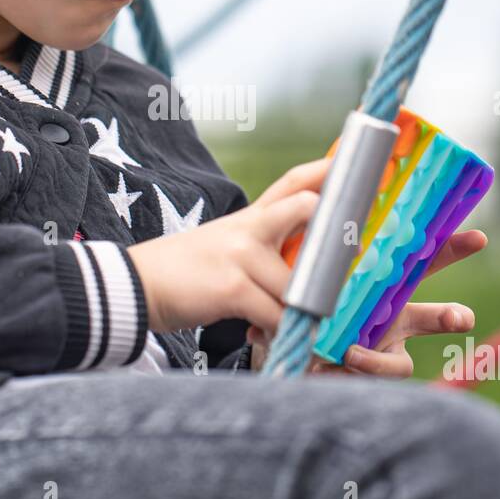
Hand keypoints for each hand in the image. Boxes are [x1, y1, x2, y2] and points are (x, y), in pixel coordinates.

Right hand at [127, 158, 331, 335]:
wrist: (135, 287)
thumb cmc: (186, 273)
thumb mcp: (226, 246)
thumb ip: (265, 249)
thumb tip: (311, 269)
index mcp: (250, 216)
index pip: (295, 182)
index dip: (328, 170)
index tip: (364, 162)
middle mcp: (249, 228)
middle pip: (305, 208)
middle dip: (334, 233)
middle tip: (349, 254)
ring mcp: (241, 255)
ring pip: (299, 284)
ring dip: (302, 311)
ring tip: (290, 324)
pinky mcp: (234, 288)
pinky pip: (278, 315)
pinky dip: (279, 333)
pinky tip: (262, 336)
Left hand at [247, 228, 487, 375]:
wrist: (275, 330)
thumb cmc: (302, 284)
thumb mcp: (307, 248)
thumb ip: (322, 214)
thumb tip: (334, 164)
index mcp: (384, 280)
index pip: (422, 263)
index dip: (452, 250)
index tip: (480, 239)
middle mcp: (388, 318)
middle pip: (429, 318)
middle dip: (451, 317)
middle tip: (464, 318)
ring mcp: (375, 350)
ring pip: (400, 361)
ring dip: (381, 364)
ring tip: (360, 354)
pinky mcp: (355, 374)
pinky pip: (364, 377)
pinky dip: (360, 364)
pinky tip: (342, 354)